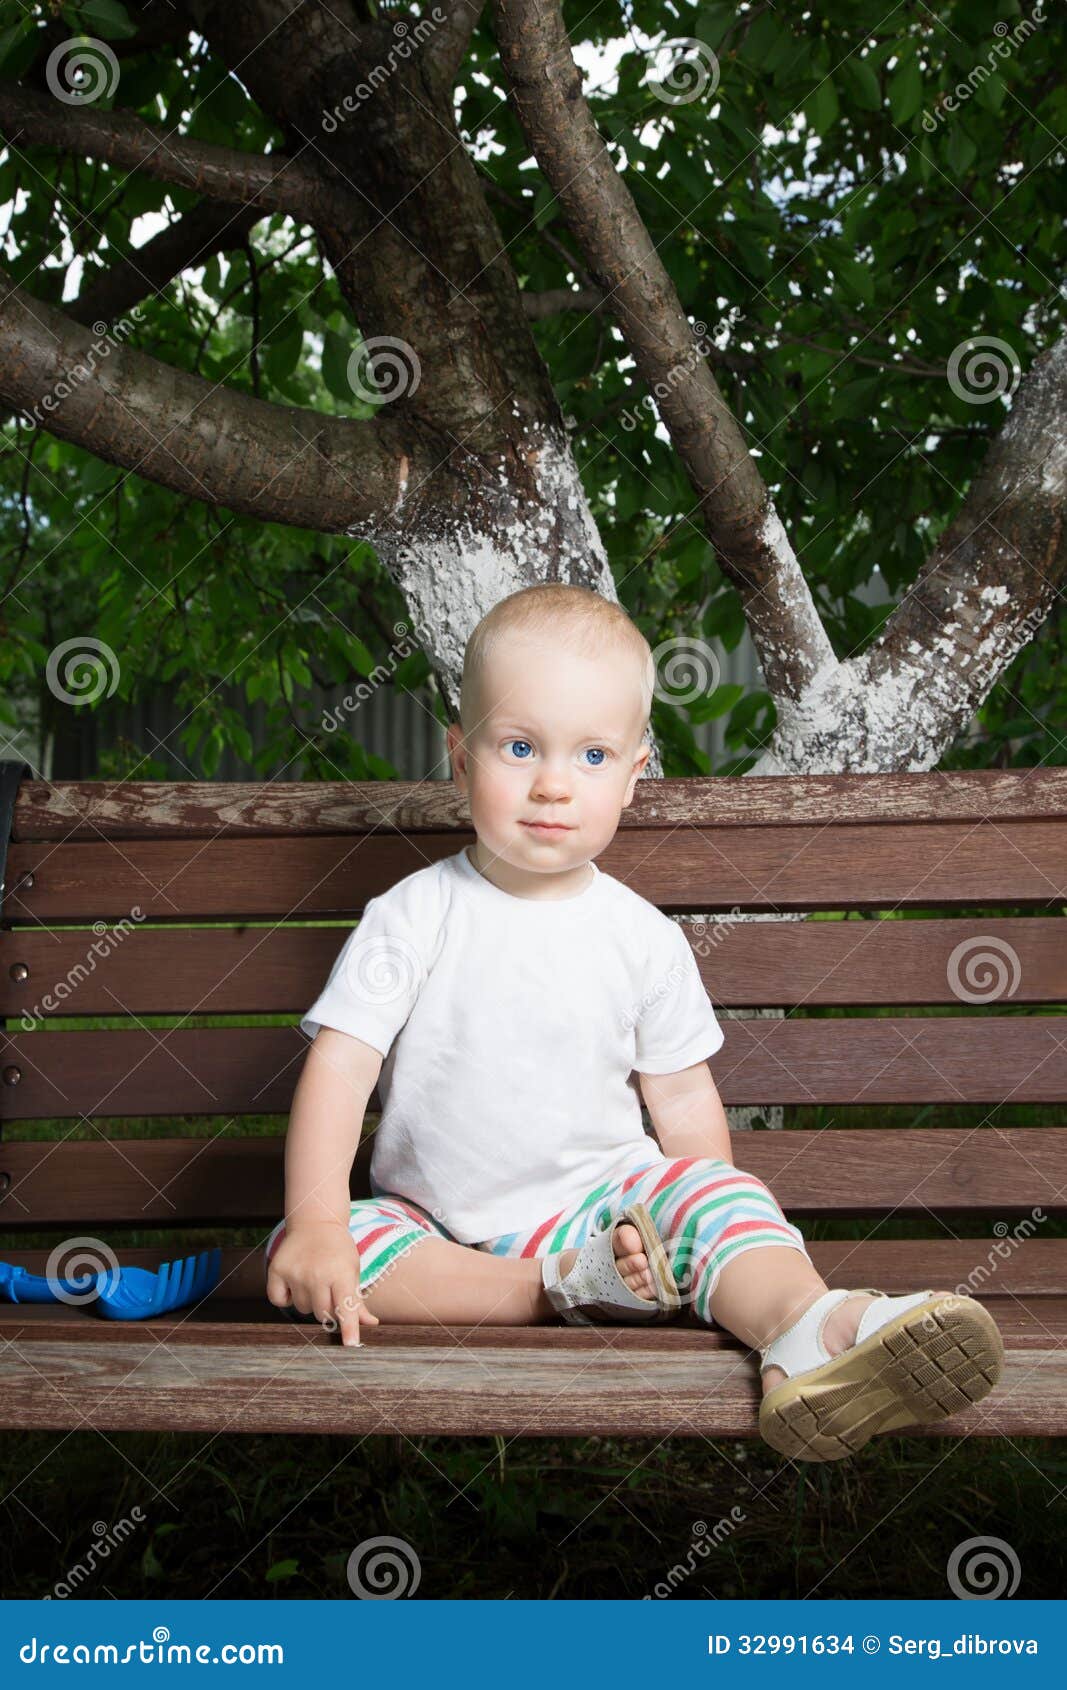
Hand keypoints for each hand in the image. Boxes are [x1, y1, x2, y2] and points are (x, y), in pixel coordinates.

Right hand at [266, 1218, 379, 1345]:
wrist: (315, 1222)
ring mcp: (295, 1273)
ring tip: (313, 1279)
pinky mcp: (276, 1270)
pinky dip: (285, 1297)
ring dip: (308, 1300)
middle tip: (329, 1288)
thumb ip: (357, 1300)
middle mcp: (317, 1274)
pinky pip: (279, 1301)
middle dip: (327, 1308)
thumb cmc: (338, 1250)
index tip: (351, 1344)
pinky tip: (294, 1281)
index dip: (349, 1328)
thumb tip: (371, 1324)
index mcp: (340, 1274)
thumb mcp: (353, 1270)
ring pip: (302, 1308)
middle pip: (322, 1314)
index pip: (346, 1307)